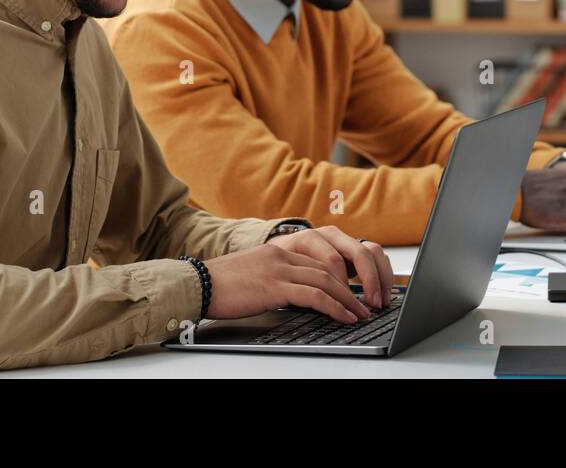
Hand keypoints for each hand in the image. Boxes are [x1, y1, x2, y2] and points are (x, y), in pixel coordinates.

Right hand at [201, 227, 391, 322]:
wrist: (197, 284)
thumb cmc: (222, 285)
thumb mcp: (256, 275)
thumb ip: (279, 277)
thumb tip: (301, 294)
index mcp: (280, 249)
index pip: (321, 258)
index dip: (344, 274)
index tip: (356, 290)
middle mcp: (284, 253)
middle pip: (331, 267)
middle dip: (354, 287)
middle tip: (368, 303)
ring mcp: (280, 268)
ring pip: (327, 280)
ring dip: (349, 299)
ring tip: (361, 314)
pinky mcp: (275, 286)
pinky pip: (315, 295)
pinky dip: (335, 307)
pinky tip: (344, 317)